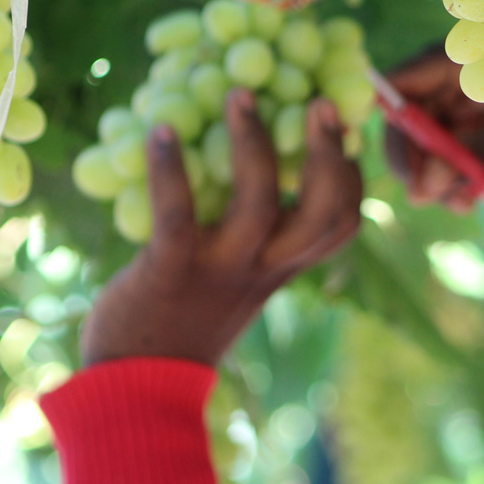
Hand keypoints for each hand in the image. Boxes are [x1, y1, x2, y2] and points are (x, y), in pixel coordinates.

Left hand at [80, 91, 363, 368]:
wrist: (132, 388)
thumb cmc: (178, 319)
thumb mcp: (229, 279)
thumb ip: (243, 235)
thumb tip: (235, 159)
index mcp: (278, 268)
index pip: (340, 224)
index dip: (350, 174)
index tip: (340, 124)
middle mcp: (261, 269)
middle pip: (323, 214)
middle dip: (329, 154)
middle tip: (319, 102)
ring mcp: (218, 270)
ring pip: (258, 206)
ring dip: (252, 144)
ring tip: (240, 96)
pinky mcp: (170, 271)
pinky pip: (177, 215)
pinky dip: (170, 170)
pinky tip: (161, 131)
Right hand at [383, 49, 483, 249]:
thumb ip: (478, 167)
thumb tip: (424, 183)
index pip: (428, 63)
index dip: (400, 93)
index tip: (393, 134)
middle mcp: (474, 80)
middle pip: (414, 102)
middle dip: (410, 148)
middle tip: (419, 191)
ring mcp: (466, 112)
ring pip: (418, 135)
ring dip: (425, 173)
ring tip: (456, 201)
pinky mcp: (463, 143)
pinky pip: (431, 159)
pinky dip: (439, 183)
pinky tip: (464, 201)